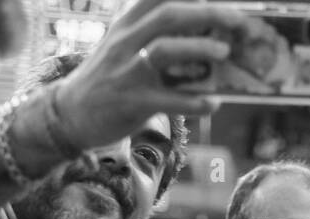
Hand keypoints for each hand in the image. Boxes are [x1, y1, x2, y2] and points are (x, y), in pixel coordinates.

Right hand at [53, 0, 252, 151]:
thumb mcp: (124, 44)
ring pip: (164, 50)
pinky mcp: (133, 102)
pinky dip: (195, 102)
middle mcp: (126, 41)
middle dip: (207, 14)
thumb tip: (206, 33)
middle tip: (238, 21)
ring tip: (225, 52)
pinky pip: (169, 100)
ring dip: (199, 49)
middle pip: (168, 16)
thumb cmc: (110, 76)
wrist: (71, 112)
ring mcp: (129, 71)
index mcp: (127, 23)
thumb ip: (154, 33)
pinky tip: (214, 103)